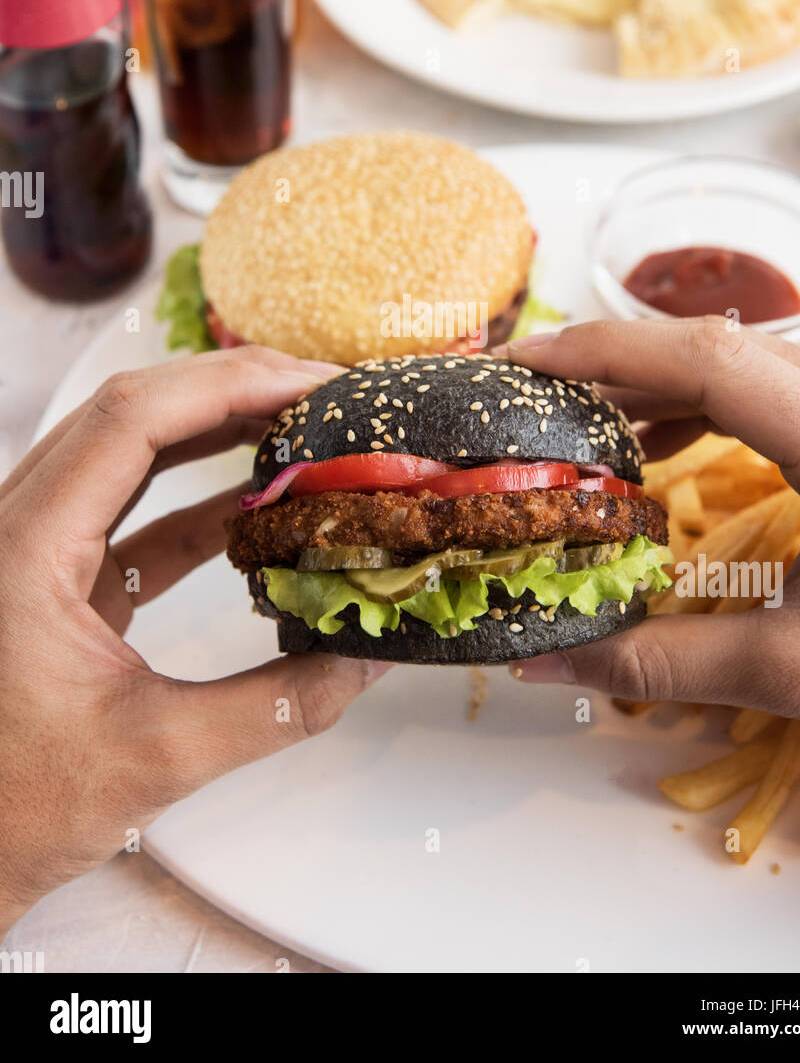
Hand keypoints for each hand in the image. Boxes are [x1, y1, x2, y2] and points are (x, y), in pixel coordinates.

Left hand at [0, 347, 388, 935]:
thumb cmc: (12, 811)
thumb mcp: (156, 757)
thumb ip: (275, 708)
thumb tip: (368, 659)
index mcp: (24, 547)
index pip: (132, 419)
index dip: (230, 385)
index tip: (314, 385)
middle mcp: (18, 524)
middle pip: (130, 412)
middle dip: (232, 388)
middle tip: (323, 392)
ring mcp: (34, 546)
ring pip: (129, 450)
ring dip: (216, 430)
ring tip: (301, 425)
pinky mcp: (55, 578)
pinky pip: (131, 507)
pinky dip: (199, 497)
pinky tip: (261, 501)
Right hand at [507, 318, 799, 753]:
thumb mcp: (798, 672)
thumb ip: (664, 660)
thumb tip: (548, 663)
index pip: (710, 359)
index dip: (607, 350)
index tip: (525, 362)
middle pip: (725, 348)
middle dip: (620, 364)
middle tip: (537, 396)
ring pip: (753, 365)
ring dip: (663, 386)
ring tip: (590, 429)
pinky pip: (779, 396)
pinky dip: (710, 409)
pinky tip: (668, 451)